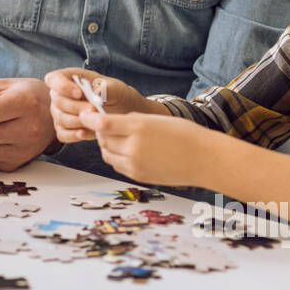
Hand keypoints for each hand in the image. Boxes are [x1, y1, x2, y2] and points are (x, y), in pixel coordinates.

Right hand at [43, 67, 149, 142]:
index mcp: (69, 78)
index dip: (62, 86)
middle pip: (58, 101)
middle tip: (94, 109)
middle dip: (76, 107)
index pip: (53, 79)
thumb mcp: (116, 87)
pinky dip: (72, 135)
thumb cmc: (115, 94)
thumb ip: (106, 88)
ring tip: (94, 121)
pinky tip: (84, 133)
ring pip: (61, 118)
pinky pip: (62, 134)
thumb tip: (95, 93)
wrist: (121, 112)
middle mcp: (60, 95)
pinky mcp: (65, 128)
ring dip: (77, 121)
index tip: (79, 92)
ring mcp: (60, 113)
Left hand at [78, 108, 207, 185]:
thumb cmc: (184, 135)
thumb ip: (132, 120)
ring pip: (107, 154)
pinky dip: (116, 157)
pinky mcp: (138, 176)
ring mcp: (135, 164)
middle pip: (103, 139)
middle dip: (100, 131)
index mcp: (139, 128)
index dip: (90, 118)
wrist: (204, 159)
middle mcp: (134, 147)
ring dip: (107, 145)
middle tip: (104, 124)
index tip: (85, 114)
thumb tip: (112, 123)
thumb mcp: (156, 119)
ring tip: (117, 138)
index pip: (103, 123)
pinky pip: (117, 165)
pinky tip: (126, 150)